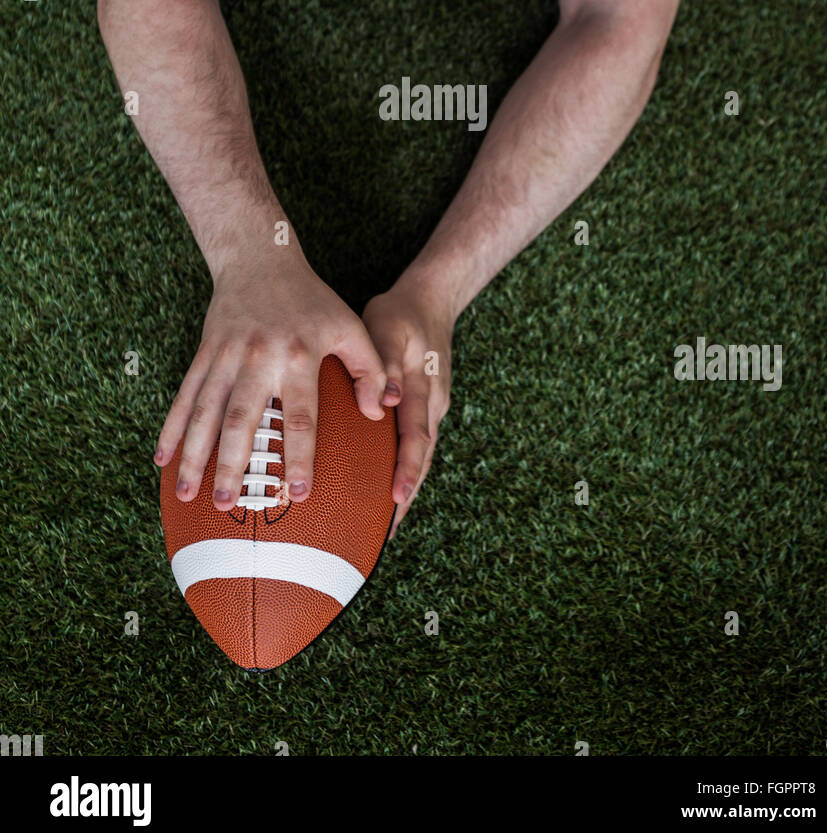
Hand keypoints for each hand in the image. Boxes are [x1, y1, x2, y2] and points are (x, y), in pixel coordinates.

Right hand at [155, 255, 388, 509]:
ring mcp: (226, 355)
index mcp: (298, 355)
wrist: (259, 257)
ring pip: (204, 412)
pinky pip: (184, 395)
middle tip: (228, 506)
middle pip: (242, 419)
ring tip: (185, 494)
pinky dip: (170, 427)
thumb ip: (371, 369)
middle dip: (232, 465)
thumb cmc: (311, 299)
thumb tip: (382, 413)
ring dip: (193, 454)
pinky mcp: (204, 353)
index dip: (301, 455)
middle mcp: (258, 358)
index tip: (301, 492)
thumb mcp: (349, 325)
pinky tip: (161, 458)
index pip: (301, 414)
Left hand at [363, 282, 452, 534]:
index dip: (406, 470)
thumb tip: (388, 399)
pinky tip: (392, 488)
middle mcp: (433, 404)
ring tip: (388, 525)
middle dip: (407, 495)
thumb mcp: (387, 327)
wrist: (431, 300)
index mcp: (424, 389)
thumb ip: (387, 362)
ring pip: (422, 455)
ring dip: (408, 487)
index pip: (415, 437)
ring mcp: (433, 407)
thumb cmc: (400, 313)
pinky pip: (418, 444)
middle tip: (387, 532)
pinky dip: (408, 469)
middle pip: (422, 457)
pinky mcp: (426, 407)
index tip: (395, 500)